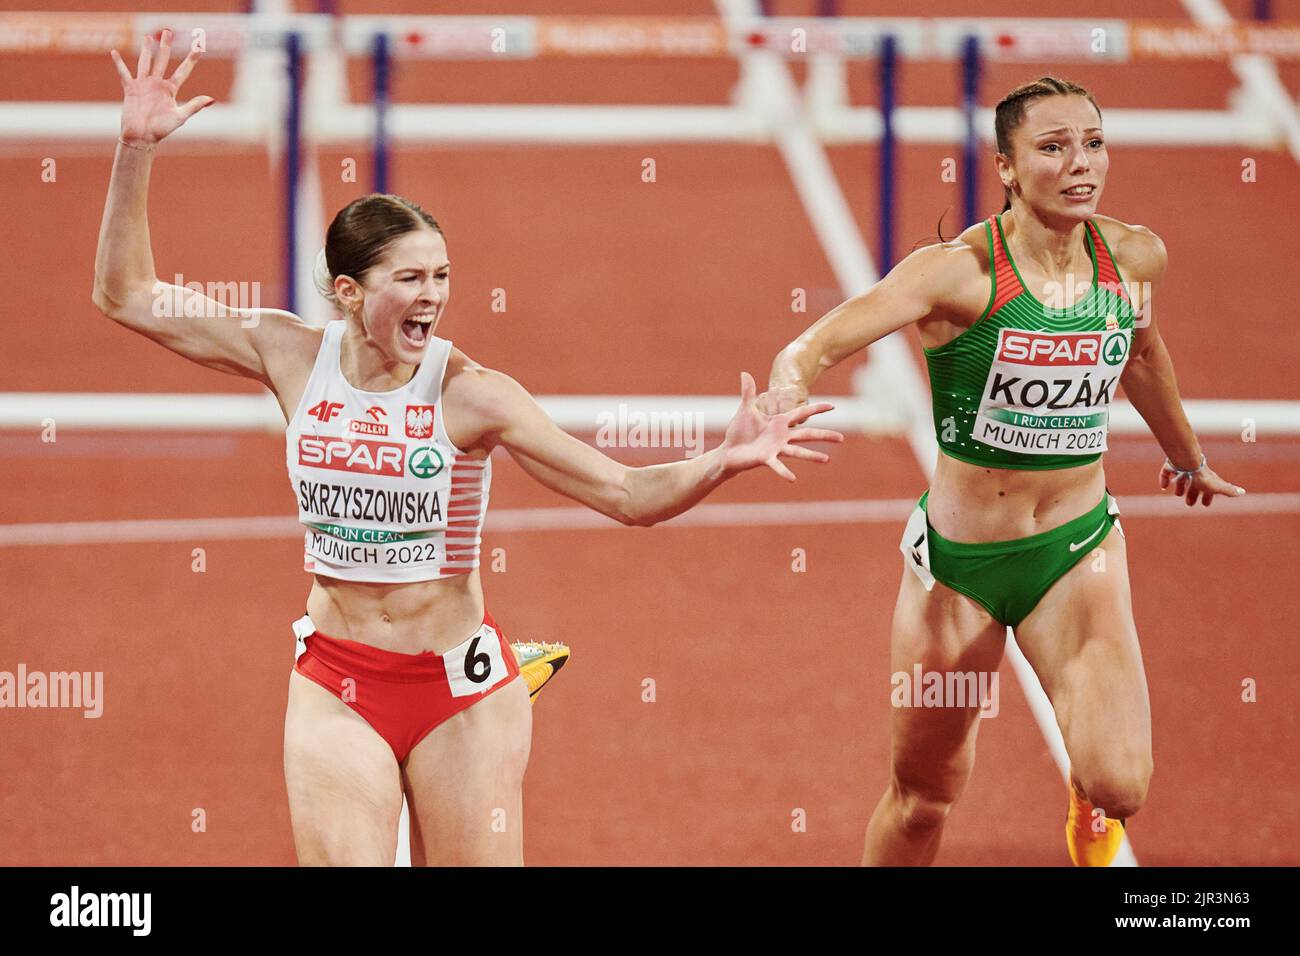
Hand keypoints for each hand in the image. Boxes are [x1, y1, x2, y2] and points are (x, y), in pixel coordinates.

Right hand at [110, 29, 213, 144]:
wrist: (141, 137)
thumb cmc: (161, 130)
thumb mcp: (180, 117)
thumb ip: (194, 106)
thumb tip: (212, 99)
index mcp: (170, 90)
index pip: (183, 71)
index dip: (191, 60)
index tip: (199, 48)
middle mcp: (157, 85)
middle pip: (162, 60)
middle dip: (165, 46)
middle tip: (168, 31)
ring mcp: (143, 85)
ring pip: (145, 62)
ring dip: (146, 49)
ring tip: (147, 37)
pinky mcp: (130, 89)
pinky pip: (124, 73)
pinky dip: (119, 63)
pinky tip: (114, 52)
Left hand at [722, 372, 843, 480]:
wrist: (730, 450)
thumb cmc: (739, 431)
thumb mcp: (745, 409)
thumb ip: (748, 392)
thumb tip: (744, 372)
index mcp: (780, 423)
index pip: (802, 413)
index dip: (817, 410)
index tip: (832, 406)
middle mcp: (782, 437)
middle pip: (807, 434)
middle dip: (825, 435)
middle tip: (842, 438)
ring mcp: (776, 448)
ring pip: (798, 451)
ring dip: (812, 455)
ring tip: (827, 460)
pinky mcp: (766, 458)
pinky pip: (777, 465)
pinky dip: (783, 471)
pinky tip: (793, 478)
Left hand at [1158, 458, 1244, 506]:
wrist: (1187, 462)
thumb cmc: (1202, 476)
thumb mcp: (1216, 486)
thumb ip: (1228, 490)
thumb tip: (1243, 492)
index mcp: (1205, 481)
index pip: (1208, 491)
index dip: (1208, 497)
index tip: (1206, 504)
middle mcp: (1194, 476)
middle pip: (1194, 487)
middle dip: (1192, 494)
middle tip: (1189, 504)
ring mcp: (1182, 471)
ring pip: (1181, 480)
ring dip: (1179, 487)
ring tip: (1177, 493)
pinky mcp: (1171, 467)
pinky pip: (1166, 473)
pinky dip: (1164, 479)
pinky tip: (1163, 486)